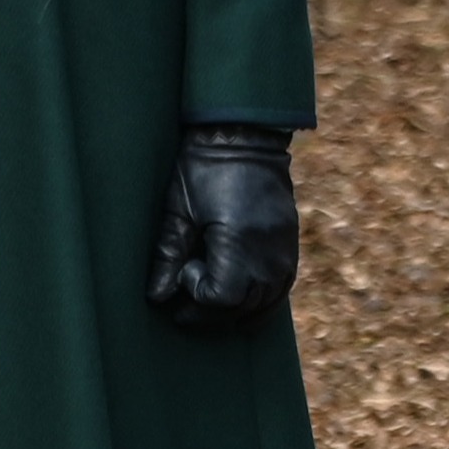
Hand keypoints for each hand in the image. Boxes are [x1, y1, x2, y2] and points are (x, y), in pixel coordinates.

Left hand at [146, 123, 300, 330]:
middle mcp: (269, 251)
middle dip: (211, 312)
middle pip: (243, 306)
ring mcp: (285, 250)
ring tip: (210, 304)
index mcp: (240, 240)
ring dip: (236, 311)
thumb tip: (158, 296)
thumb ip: (169, 255)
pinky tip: (239, 297)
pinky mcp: (291, 245)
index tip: (184, 272)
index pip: (224, 297)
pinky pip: (281, 289)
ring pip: (265, 304)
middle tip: (184, 307)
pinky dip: (260, 301)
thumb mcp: (179, 208)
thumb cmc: (204, 167)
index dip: (199, 296)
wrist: (244, 136)